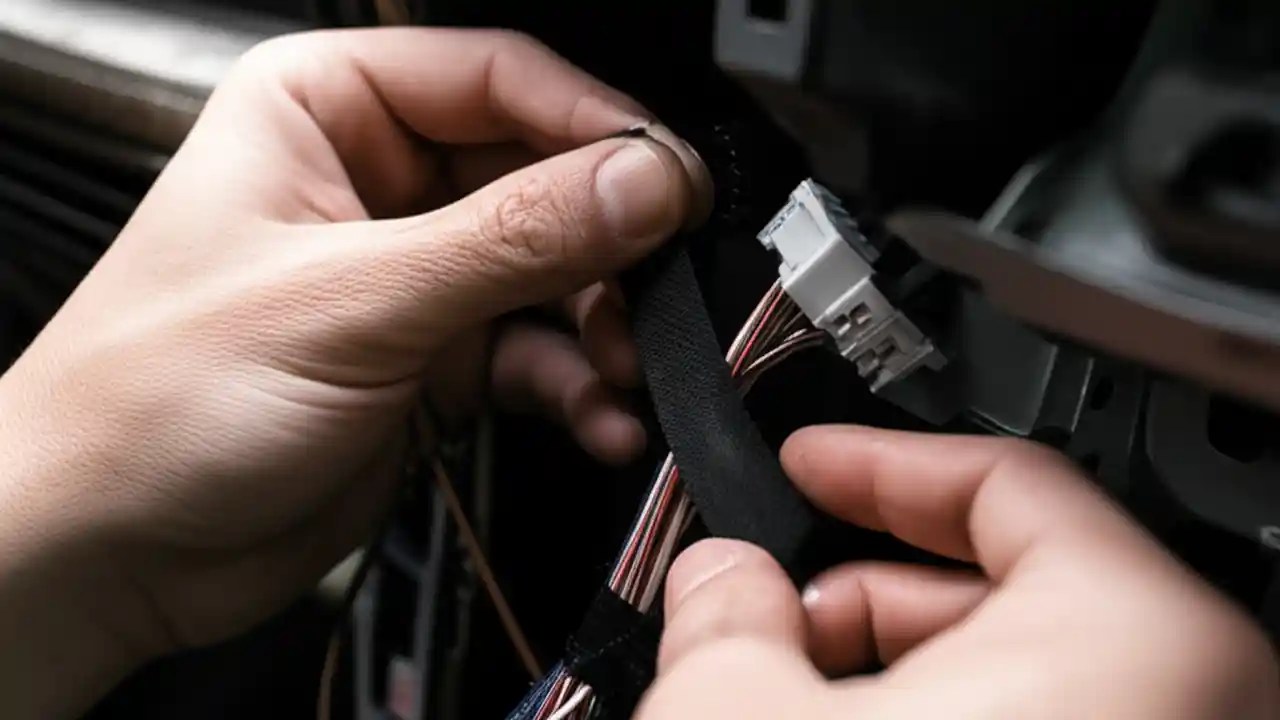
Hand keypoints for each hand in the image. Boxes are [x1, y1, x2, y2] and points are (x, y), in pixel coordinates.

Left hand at [0, 28, 708, 717]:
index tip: (667, 180)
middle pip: (541, 177)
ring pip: (551, 273)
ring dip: (600, 324)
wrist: (109, 551)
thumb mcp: (352, 300)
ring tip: (623, 367)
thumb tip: (640, 181)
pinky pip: (534, 354)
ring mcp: (411, 276)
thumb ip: (511, 238)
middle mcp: (376, 183)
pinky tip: (596, 415)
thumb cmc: (153, 401)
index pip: (499, 78)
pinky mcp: (432, 361)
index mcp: (325, 110)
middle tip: (658, 285)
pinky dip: (574, 385)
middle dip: (607, 241)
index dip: (595, 126)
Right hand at [641, 427, 1279, 718]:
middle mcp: (1194, 706)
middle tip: (770, 605)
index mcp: (1136, 643)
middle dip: (865, 587)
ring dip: (894, 674)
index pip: (1003, 475)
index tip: (812, 463)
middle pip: (1010, 582)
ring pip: (1023, 677)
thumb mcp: (737, 712)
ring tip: (786, 698)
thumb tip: (716, 578)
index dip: (875, 460)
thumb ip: (721, 605)